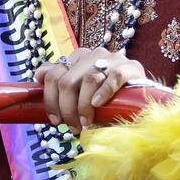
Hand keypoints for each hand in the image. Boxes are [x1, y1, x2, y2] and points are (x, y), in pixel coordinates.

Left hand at [33, 47, 147, 133]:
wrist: (141, 100)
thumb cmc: (106, 99)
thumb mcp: (80, 92)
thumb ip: (60, 81)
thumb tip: (38, 75)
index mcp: (78, 57)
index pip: (53, 75)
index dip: (50, 100)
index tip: (55, 120)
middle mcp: (94, 54)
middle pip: (67, 81)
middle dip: (66, 108)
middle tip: (72, 126)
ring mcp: (113, 59)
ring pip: (88, 79)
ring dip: (83, 107)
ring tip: (86, 123)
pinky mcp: (131, 67)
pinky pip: (113, 77)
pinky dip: (103, 92)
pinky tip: (98, 105)